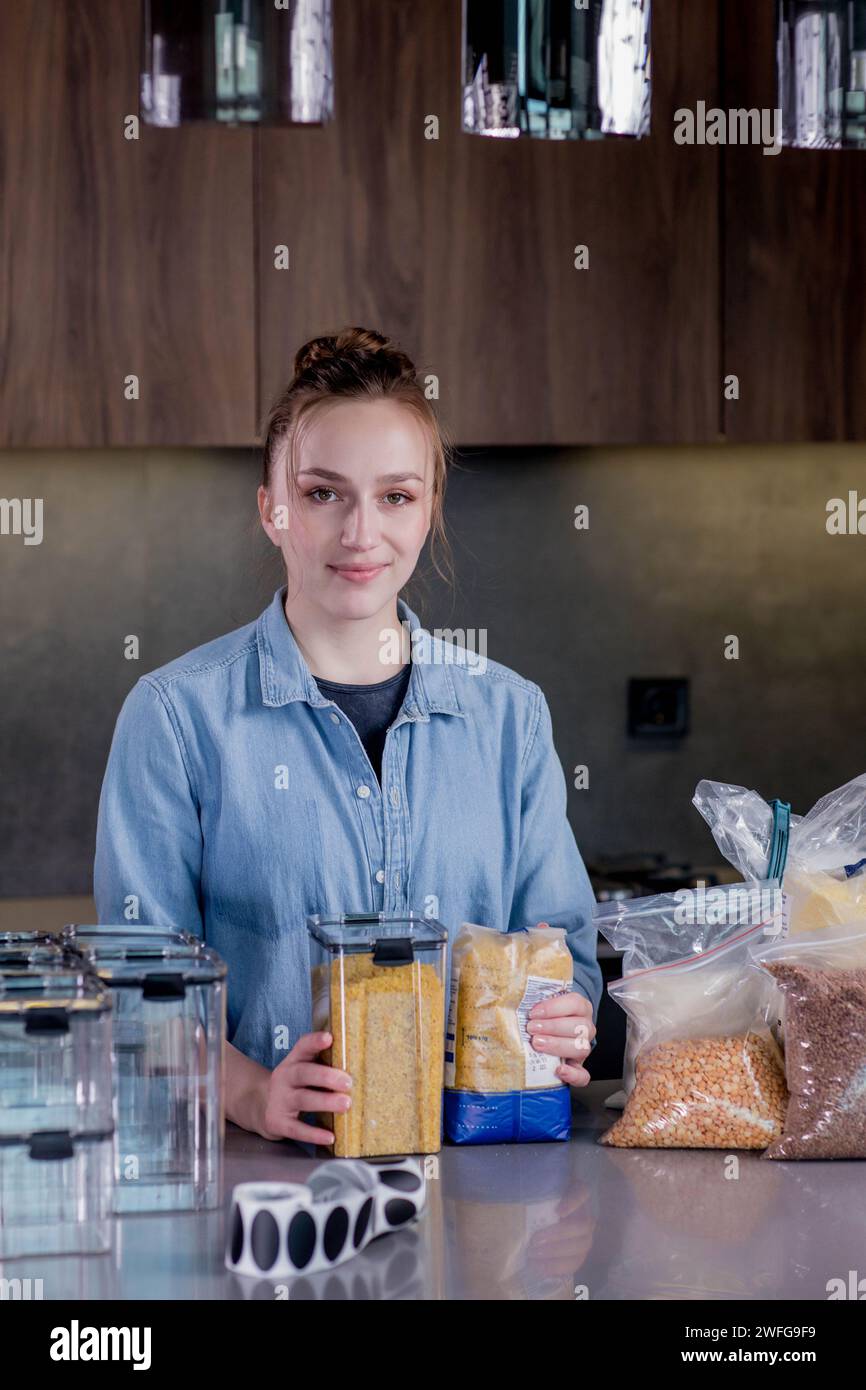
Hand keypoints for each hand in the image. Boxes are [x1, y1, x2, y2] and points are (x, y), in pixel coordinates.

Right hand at [258, 1030, 351, 1144]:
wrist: (262, 1107)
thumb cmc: (296, 1085)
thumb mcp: (303, 1070)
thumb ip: (324, 1065)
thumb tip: (361, 1064)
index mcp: (293, 1061)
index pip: (303, 1047)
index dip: (315, 1042)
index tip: (329, 1038)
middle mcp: (284, 1077)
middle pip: (304, 1073)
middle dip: (326, 1077)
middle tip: (348, 1082)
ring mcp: (280, 1100)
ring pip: (303, 1099)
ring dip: (325, 1102)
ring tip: (346, 1104)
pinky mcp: (278, 1122)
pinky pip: (297, 1128)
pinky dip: (314, 1134)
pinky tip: (330, 1136)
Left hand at [526, 923, 595, 1086]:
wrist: (540, 1028)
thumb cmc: (540, 1003)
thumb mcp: (538, 977)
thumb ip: (541, 950)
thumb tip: (542, 926)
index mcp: (577, 1003)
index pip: (575, 1003)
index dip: (556, 1007)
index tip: (534, 1009)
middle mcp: (582, 1025)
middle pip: (579, 1027)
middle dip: (554, 1028)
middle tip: (531, 1028)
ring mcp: (581, 1048)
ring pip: (581, 1049)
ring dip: (559, 1047)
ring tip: (536, 1044)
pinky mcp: (576, 1067)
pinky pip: (584, 1075)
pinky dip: (574, 1076)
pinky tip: (558, 1071)